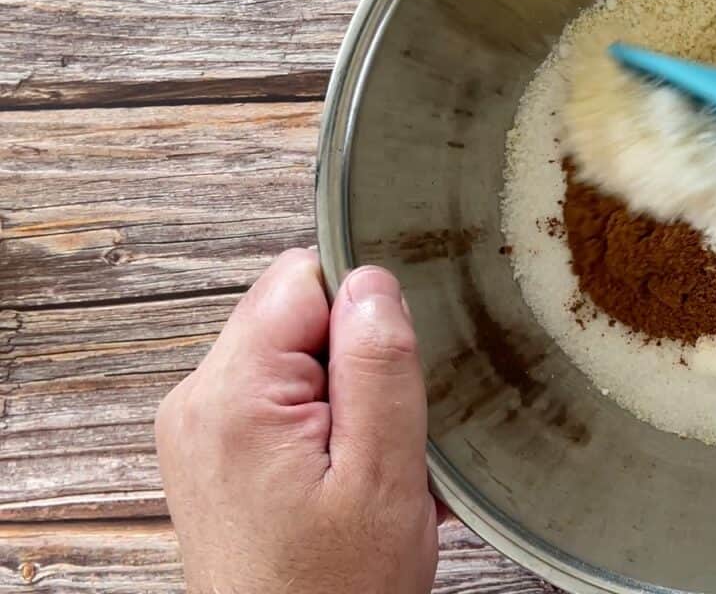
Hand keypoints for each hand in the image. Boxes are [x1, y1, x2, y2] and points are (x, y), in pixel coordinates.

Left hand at [156, 249, 437, 593]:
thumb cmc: (335, 591)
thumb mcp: (383, 475)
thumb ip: (378, 367)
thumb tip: (372, 280)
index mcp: (234, 395)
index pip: (302, 276)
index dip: (364, 312)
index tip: (393, 372)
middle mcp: (199, 401)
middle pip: (296, 314)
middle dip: (357, 357)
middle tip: (387, 432)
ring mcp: (199, 428)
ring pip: (293, 355)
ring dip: (345, 394)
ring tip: (368, 463)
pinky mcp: (213, 453)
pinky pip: (278, 397)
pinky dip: (324, 422)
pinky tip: (347, 475)